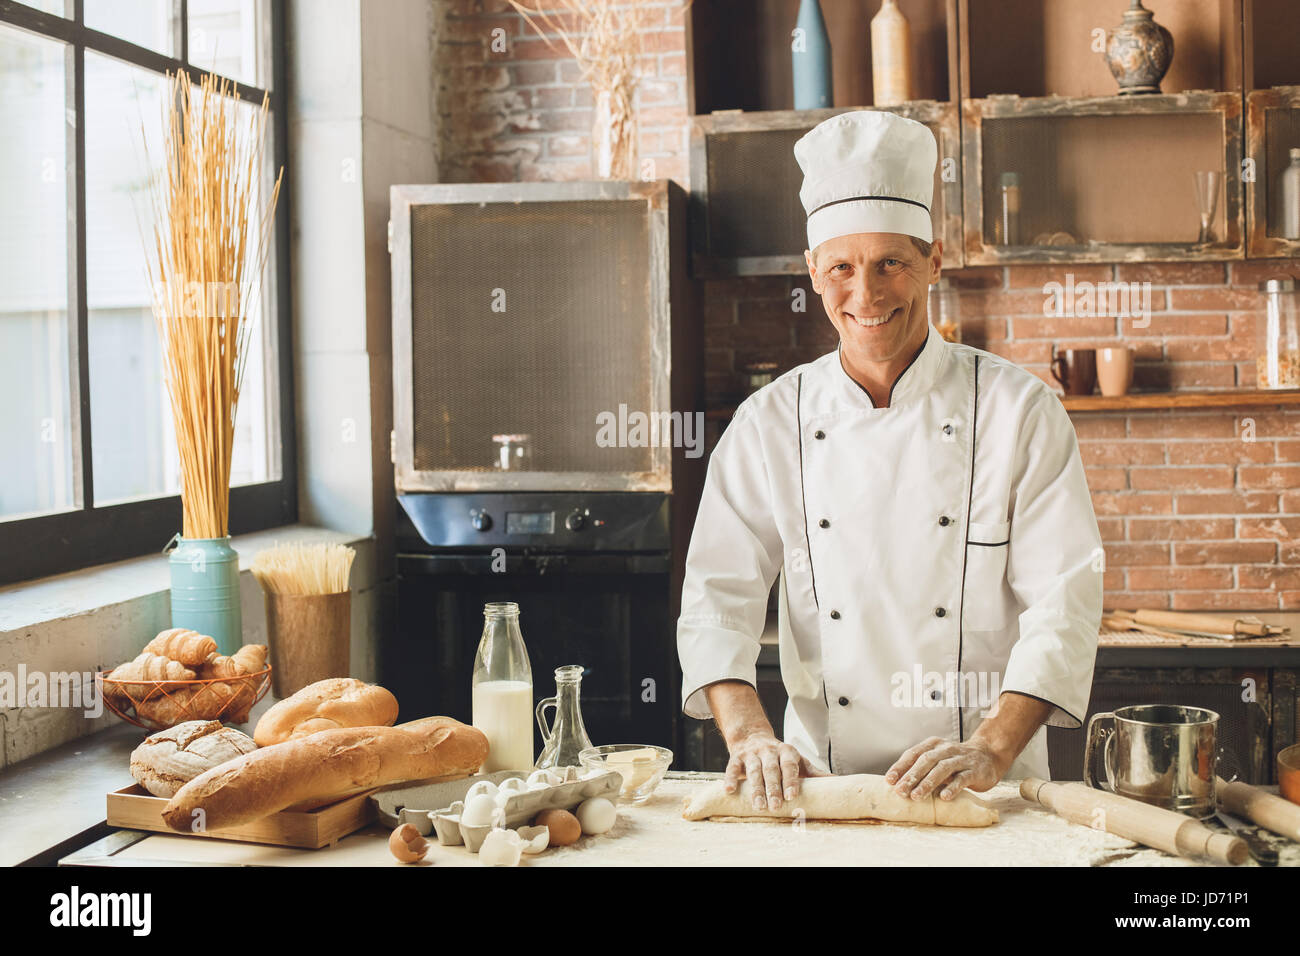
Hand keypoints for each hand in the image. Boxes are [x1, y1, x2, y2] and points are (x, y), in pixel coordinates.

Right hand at [725, 733, 826, 809]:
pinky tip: (730, 790)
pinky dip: (730, 778)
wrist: (753, 736)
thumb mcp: (798, 761)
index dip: (791, 780)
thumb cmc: (780, 756)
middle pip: (771, 770)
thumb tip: (838, 783)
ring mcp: (752, 754)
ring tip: (758, 806)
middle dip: (773, 788)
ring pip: (753, 771)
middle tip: (776, 806)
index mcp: (787, 752)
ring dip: (755, 789)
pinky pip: (732, 767)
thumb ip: (815, 774)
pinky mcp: (736, 757)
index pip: (790, 765)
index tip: (792, 795)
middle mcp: (769, 751)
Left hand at [884, 736, 1004, 801]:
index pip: (913, 753)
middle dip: (911, 776)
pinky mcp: (975, 770)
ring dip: (927, 783)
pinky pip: (962, 778)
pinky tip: (944, 797)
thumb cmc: (956, 761)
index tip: (889, 780)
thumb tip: (898, 784)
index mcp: (933, 745)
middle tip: (900, 791)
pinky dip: (952, 787)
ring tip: (916, 796)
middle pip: (926, 760)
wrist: (988, 755)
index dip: (900, 766)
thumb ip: (922, 767)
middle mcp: (946, 749)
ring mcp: (961, 759)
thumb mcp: (938, 759)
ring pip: (942, 768)